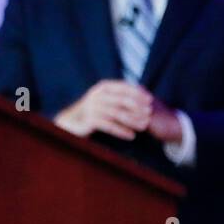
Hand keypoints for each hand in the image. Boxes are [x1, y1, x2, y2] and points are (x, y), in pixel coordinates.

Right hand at [54, 80, 181, 143]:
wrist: (72, 120)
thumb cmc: (96, 109)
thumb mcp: (107, 98)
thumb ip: (121, 94)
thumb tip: (144, 90)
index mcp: (104, 87)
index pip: (124, 87)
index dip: (138, 93)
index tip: (151, 100)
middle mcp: (97, 95)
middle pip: (122, 100)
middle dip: (138, 107)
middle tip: (150, 114)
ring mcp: (92, 107)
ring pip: (117, 114)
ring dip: (132, 120)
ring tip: (144, 127)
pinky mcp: (90, 120)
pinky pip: (109, 126)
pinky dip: (121, 131)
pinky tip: (131, 136)